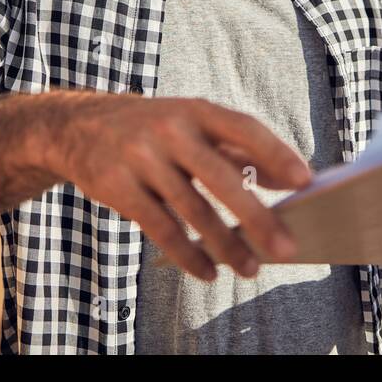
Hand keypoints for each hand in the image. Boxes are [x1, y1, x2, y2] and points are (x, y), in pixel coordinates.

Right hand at [43, 94, 311, 282]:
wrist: (77, 126)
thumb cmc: (152, 128)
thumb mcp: (192, 124)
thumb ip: (236, 149)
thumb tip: (288, 179)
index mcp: (196, 110)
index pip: (244, 129)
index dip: (275, 154)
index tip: (304, 180)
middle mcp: (169, 130)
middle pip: (220, 178)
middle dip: (257, 216)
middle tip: (286, 247)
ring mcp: (141, 159)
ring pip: (192, 211)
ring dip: (226, 244)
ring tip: (250, 268)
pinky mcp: (119, 188)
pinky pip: (161, 229)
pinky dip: (188, 255)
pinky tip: (208, 271)